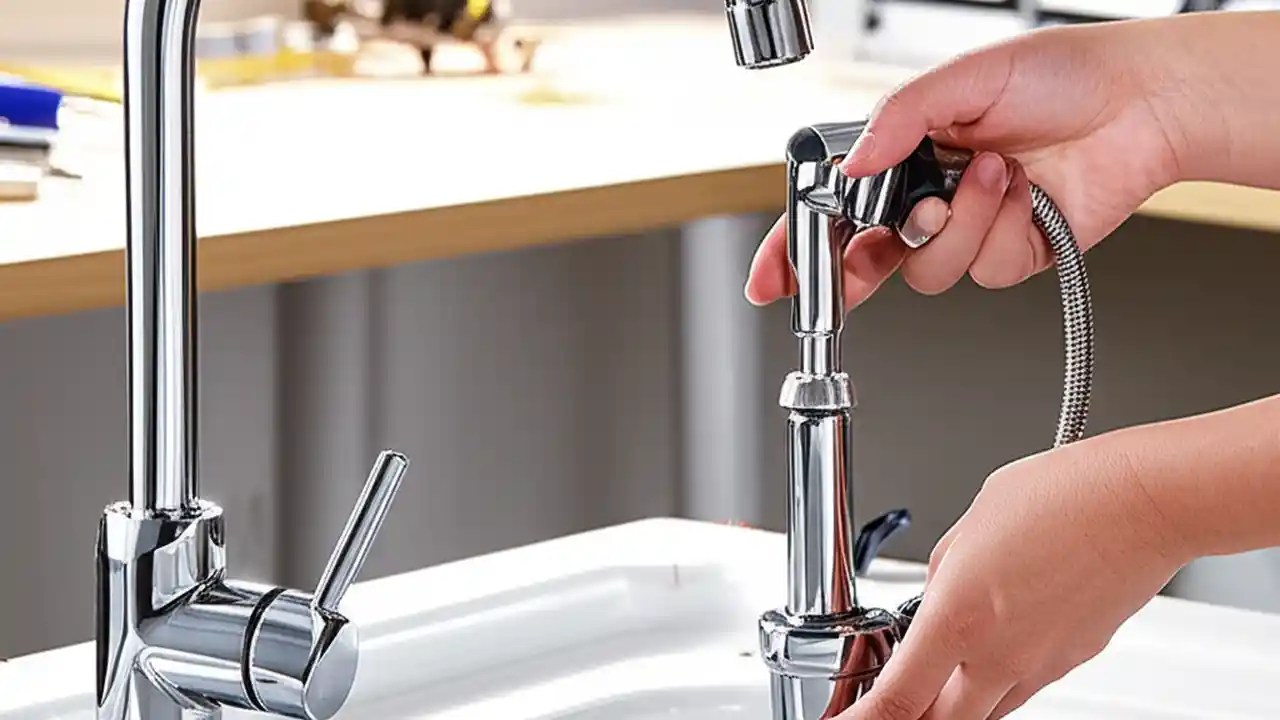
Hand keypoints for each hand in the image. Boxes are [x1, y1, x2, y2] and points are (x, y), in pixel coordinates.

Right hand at [745, 19, 1186, 308]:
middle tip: (866, 257)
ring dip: (962, 220)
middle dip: (858, 269)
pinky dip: (1005, 227)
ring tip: (996, 170)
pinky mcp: (1010, 256)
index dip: (797, 249)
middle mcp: (929, 199)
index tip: (774, 280)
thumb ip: (898, 119)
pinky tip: (1027, 190)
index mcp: (903, 155)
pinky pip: (984, 269)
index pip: (833, 210)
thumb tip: (853, 166)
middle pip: (865, 260)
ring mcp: (968, 231)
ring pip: (928, 269)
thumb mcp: (965, 78)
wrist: (1142, 102)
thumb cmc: (1062, 75)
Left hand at [843, 436, 1191, 719]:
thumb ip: (941, 574)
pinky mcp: (1074, 659)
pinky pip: (1025, 685)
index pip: (896, 699)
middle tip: (897, 698)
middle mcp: (1000, 656)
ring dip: (955, 700)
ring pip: (985, 710)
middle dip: (913, 715)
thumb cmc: (1060, 496)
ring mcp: (1042, 665)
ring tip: (943, 666)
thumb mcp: (967, 526)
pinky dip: (1000, 676)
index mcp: (958, 619)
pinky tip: (1001, 638)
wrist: (1141, 501)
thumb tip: (934, 599)